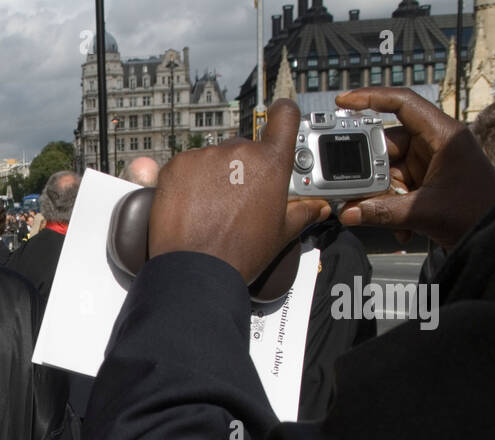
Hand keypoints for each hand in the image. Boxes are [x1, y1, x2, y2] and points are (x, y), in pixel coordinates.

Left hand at [147, 99, 330, 284]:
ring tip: (209, 209)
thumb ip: (302, 213)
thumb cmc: (240, 253)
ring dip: (212, 175)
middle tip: (234, 199)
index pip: (285, 116)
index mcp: (270, 162)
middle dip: (240, 167)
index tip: (278, 123)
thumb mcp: (280, 233)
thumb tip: (318, 208)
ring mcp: (205, 156)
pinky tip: (190, 206)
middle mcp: (239, 151)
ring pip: (212, 158)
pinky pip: (185, 166)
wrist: (196, 269)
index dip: (283, 117)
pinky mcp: (176, 166)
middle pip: (243, 147)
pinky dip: (187, 181)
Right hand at [334, 87, 494, 250]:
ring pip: (389, 170)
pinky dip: (392, 206)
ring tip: (386, 216)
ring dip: (382, 196)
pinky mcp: (427, 182)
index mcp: (443, 136)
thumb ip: (382, 212)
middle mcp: (436, 144)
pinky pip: (397, 187)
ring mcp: (431, 163)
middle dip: (370, 171)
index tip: (343, 102)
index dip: (371, 98)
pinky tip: (401, 227)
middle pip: (388, 144)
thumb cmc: (479, 214)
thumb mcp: (424, 212)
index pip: (403, 104)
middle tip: (355, 190)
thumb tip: (347, 212)